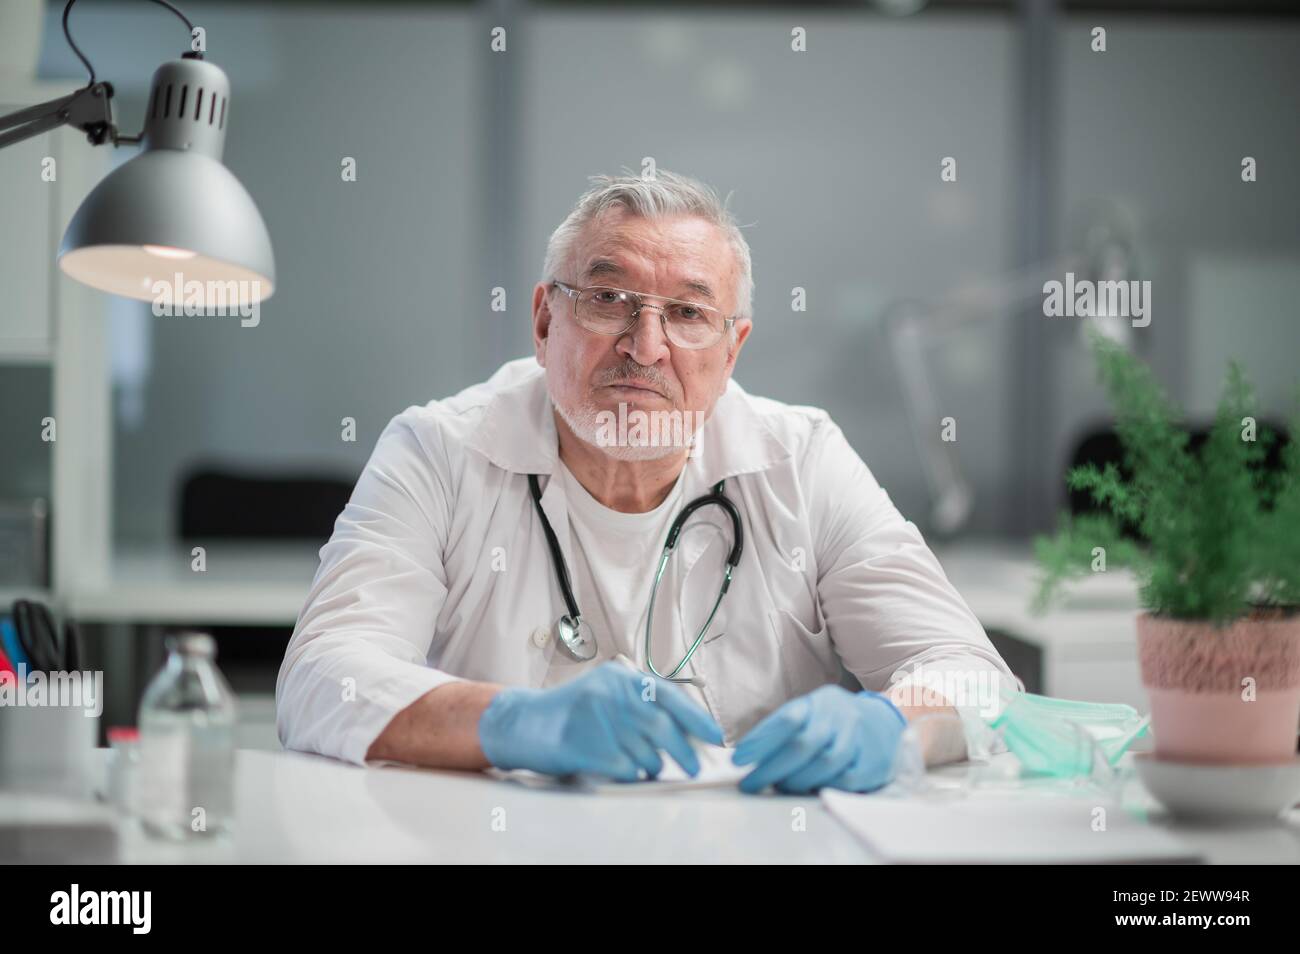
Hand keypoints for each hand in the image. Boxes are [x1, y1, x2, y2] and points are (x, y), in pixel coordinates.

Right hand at [477, 661, 723, 779]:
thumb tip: (689, 729)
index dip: (697, 719)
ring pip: (646, 752)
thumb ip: (642, 703)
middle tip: (696, 767)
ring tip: (647, 765)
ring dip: (653, 765)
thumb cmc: (573, 711)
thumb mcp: (608, 692)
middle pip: (663, 727)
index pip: (671, 697)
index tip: (715, 737)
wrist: (525, 722)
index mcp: (622, 678)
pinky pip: (626, 768)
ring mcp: (597, 719)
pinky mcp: (585, 745)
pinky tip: (625, 769)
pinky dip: (632, 773)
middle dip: (685, 751)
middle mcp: (611, 694)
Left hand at [732, 685, 905, 793]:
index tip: (738, 759)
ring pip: (823, 765)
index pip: (787, 719)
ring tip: (777, 787)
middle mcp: (839, 719)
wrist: (886, 722)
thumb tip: (748, 754)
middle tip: (749, 783)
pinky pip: (843, 782)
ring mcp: (857, 741)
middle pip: (802, 745)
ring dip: (794, 781)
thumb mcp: (811, 710)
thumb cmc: (835, 721)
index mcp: (819, 703)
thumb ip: (783, 727)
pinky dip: (821, 789)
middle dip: (770, 768)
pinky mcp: (871, 765)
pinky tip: (806, 791)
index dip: (761, 741)